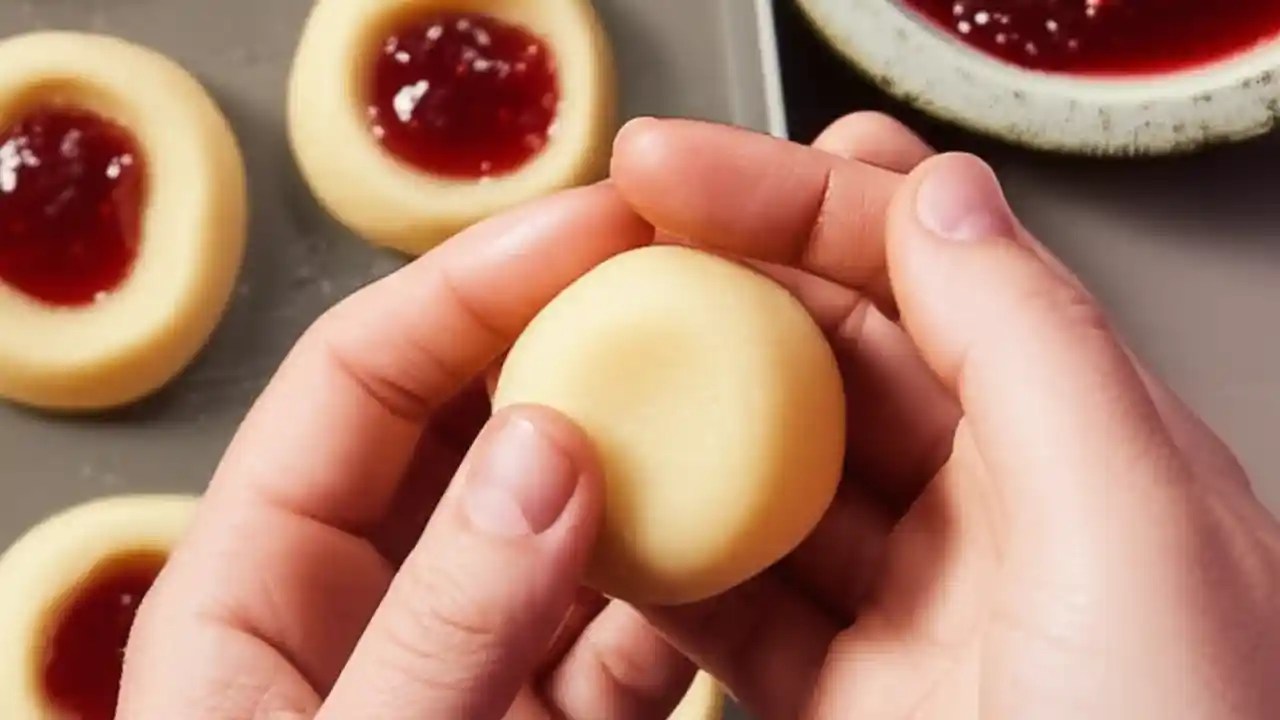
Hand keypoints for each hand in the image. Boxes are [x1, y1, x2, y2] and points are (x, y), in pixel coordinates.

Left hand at [119, 187, 699, 718]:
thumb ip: (437, 627)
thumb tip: (547, 455)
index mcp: (255, 587)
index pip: (355, 375)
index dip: (470, 282)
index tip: (590, 227)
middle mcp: (366, 605)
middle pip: (472, 426)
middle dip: (576, 349)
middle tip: (687, 290)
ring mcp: (462, 661)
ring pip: (561, 525)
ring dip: (647, 472)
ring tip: (735, 412)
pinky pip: (619, 642)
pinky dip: (678, 606)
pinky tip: (728, 569)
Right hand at [607, 114, 1279, 717]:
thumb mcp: (1129, 535)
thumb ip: (1031, 348)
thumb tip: (934, 196)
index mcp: (1083, 448)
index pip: (925, 267)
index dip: (792, 200)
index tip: (666, 173)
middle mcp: (1001, 517)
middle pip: (834, 357)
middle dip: (717, 292)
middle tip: (596, 259)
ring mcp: (919, 614)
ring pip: (771, 479)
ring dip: (675, 425)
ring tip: (581, 378)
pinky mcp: (855, 703)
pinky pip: (739, 607)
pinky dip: (665, 562)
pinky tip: (606, 524)